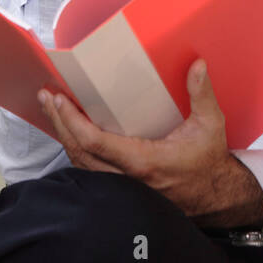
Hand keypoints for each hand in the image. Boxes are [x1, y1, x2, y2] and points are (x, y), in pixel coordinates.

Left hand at [37, 59, 262, 227]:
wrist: (215, 197)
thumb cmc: (209, 161)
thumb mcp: (210, 125)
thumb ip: (202, 94)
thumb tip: (196, 64)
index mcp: (144, 161)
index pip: (96, 143)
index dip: (73, 122)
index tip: (61, 100)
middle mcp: (127, 179)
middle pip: (79, 153)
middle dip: (60, 124)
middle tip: (47, 98)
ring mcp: (122, 188)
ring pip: (81, 165)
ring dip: (64, 136)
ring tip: (53, 110)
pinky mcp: (122, 190)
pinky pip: (90, 171)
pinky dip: (75, 150)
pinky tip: (70, 133)